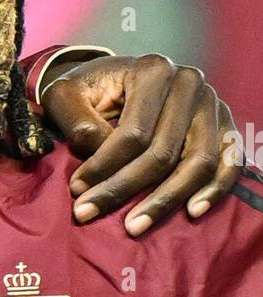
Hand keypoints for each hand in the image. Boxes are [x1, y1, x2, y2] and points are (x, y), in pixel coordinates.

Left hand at [40, 54, 240, 235]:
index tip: (76, 190)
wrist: (117, 80)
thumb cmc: (89, 91)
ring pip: (197, 163)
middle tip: (89, 213)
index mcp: (153, 70)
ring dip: (166, 200)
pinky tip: (192, 211)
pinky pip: (229, 162)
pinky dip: (214, 189)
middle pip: (164, 152)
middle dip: (124, 189)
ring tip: (135, 226)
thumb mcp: (65, 94)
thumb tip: (98, 149)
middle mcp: (188, 83)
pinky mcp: (224, 125)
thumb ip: (75, 119)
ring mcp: (211, 104)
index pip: (133, 132)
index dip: (104, 167)